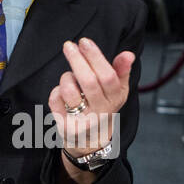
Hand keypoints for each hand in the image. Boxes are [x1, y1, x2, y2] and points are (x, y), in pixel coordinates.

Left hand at [48, 38, 135, 159]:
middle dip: (77, 60)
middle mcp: (101, 112)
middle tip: (69, 45)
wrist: (91, 142)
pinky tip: (63, 95)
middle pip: (88, 82)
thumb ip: (121, 71)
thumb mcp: (117, 92)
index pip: (108, 77)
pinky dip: (56, 91)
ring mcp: (83, 121)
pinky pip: (55, 100)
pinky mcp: (65, 128)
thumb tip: (128, 54)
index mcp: (115, 100)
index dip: (95, 57)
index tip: (84, 42)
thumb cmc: (102, 108)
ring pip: (69, 90)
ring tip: (70, 77)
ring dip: (66, 77)